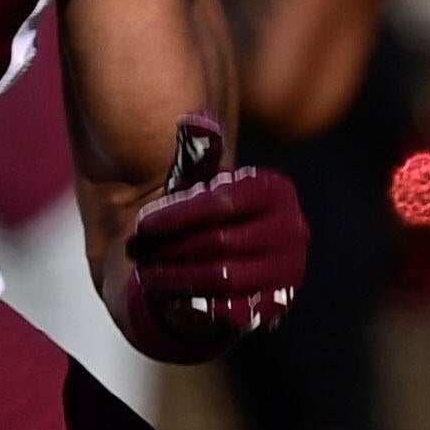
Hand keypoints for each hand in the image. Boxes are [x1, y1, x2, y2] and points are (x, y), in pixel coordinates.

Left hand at [110, 115, 308, 362]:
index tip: (141, 223)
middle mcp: (292, 229)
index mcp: (274, 191)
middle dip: (171, 249)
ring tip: (147, 273)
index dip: (177, 216)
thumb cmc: (203, 210)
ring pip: (222, 278)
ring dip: (177, 277)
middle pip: (219, 243)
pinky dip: (197, 303)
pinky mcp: (276, 304)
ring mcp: (288, 270)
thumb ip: (197, 152)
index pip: (222, 203)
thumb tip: (196, 119)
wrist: (222, 254)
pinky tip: (170, 295)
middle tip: (137, 252)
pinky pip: (233, 309)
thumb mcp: (199, 178)